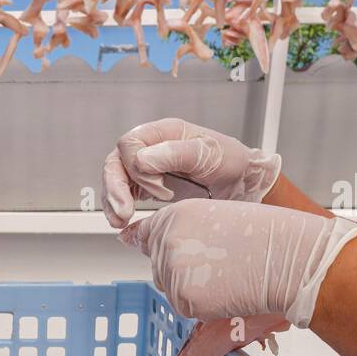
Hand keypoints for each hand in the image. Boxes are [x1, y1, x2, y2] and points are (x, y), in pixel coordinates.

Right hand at [102, 119, 282, 227]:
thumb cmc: (231, 162)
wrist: (243, 183)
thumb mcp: (208, 154)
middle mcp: (151, 147)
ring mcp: (147, 167)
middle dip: (115, 189)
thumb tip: (141, 159)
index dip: (136, 169)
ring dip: (113, 201)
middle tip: (123, 212)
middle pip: (115, 162)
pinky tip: (123, 223)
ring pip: (115, 180)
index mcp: (163, 132)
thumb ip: (175, 153)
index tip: (158, 190)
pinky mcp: (147, 186)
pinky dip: (119, 208)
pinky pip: (124, 194)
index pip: (129, 145)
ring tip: (119, 222)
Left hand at [120, 198, 356, 326]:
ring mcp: (173, 272)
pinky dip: (202, 304)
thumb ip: (173, 227)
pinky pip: (184, 306)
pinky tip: (226, 289)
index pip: (144, 234)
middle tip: (220, 260)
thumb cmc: (261, 236)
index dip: (163, 245)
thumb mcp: (212, 216)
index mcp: (174, 215)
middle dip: (182, 267)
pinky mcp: (184, 300)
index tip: (181, 250)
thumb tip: (129, 237)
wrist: (289, 259)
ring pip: (169, 287)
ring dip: (192, 286)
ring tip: (226, 272)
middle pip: (158, 265)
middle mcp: (167, 241)